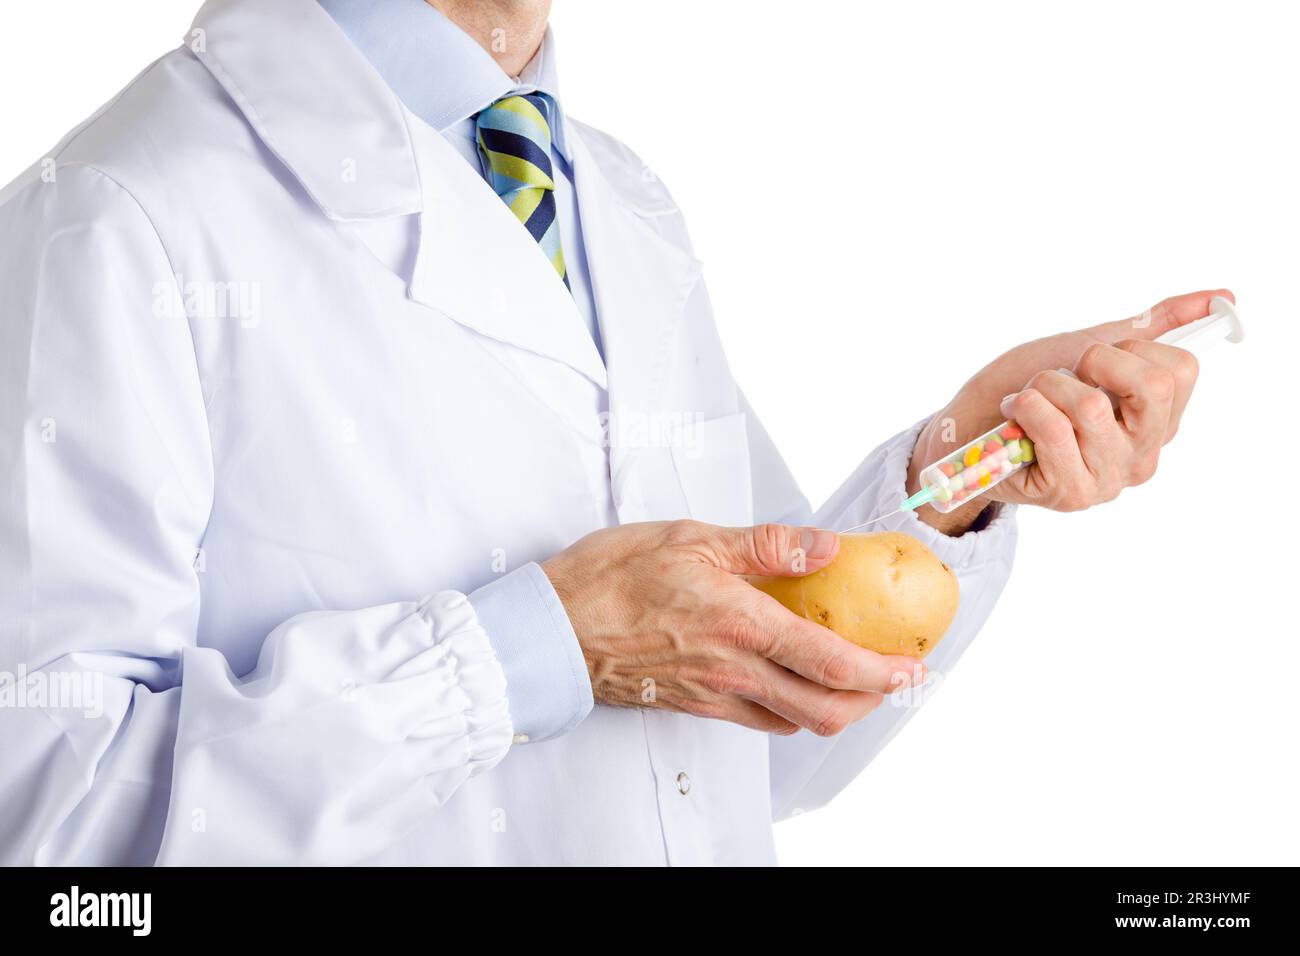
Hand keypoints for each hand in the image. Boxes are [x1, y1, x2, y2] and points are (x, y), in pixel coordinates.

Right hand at [542, 521, 924, 735]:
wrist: (553, 628)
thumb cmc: (611, 578)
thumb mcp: (691, 537)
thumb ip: (767, 544)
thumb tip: (826, 545)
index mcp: (741, 625)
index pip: (832, 663)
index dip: (882, 673)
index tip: (911, 666)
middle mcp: (734, 671)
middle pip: (825, 711)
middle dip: (871, 701)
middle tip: (891, 678)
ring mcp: (714, 695)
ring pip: (794, 722)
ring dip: (833, 707)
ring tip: (849, 678)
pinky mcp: (694, 705)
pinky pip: (758, 719)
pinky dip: (791, 707)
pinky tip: (789, 680)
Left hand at [910, 289, 1229, 528]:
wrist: (969, 426)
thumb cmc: (1030, 387)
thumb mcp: (1091, 347)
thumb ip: (1156, 325)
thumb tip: (1223, 297)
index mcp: (1158, 420)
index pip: (1181, 370)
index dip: (1128, 349)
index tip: (1091, 360)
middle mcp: (1143, 455)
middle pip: (1152, 386)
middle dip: (1094, 360)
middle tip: (1065, 374)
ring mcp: (1109, 478)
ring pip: (1092, 405)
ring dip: (1046, 385)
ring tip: (1029, 398)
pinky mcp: (1071, 493)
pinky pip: (1057, 430)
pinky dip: (1027, 407)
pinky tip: (1015, 414)